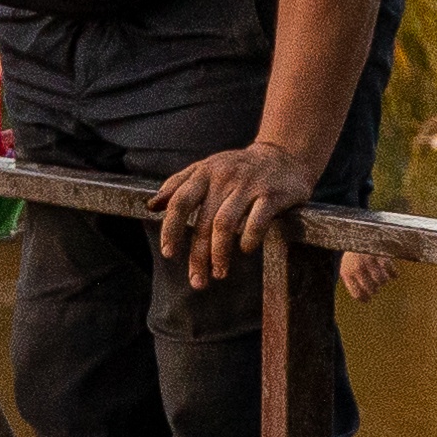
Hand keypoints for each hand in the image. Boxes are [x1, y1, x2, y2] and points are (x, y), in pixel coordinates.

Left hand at [149, 135, 317, 285]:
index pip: (180, 202)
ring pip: (225, 224)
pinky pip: (256, 222)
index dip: (171, 229)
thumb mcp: (207, 169)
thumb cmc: (240, 168)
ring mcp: (249, 185)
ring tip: (219, 273)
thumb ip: (179, 185)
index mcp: (205, 172)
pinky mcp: (272, 194)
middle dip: (198, 255)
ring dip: (220, 253)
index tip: (169, 254)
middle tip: (197, 280)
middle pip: (203, 221)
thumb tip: (152, 206)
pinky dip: (248, 240)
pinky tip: (245, 250)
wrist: (284, 156)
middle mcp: (224, 177)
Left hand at [339, 243, 396, 303]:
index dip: (365, 298)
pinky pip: (391, 271)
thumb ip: (352, 282)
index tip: (368, 298)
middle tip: (374, 285)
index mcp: (347, 272)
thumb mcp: (347, 267)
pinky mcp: (380, 254)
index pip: (358, 295)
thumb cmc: (353, 254)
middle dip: (374, 289)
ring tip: (381, 276)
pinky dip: (393, 274)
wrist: (358, 232)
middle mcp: (358, 268)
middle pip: (371, 290)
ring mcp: (370, 261)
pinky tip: (392, 273)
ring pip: (382, 281)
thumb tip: (364, 299)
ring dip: (383, 280)